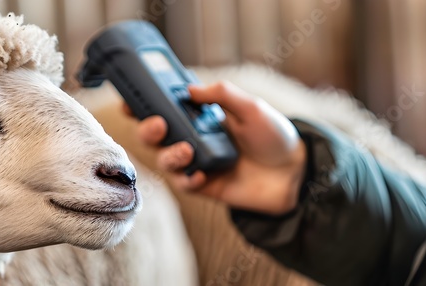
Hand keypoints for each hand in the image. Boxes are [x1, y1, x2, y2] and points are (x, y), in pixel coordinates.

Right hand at [128, 81, 306, 214]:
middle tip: (160, 124)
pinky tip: (202, 175)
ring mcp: (197, 163)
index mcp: (200, 116)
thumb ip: (222, 95)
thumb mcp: (252, 108)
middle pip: (154, 135)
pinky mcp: (204, 186)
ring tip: (187, 151)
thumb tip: (190, 88)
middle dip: (148, 129)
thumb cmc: (274, 137)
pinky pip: (184, 183)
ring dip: (169, 154)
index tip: (130, 99)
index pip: (164, 107)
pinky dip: (187, 178)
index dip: (143, 104)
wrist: (295, 175)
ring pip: (164, 160)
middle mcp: (192, 138)